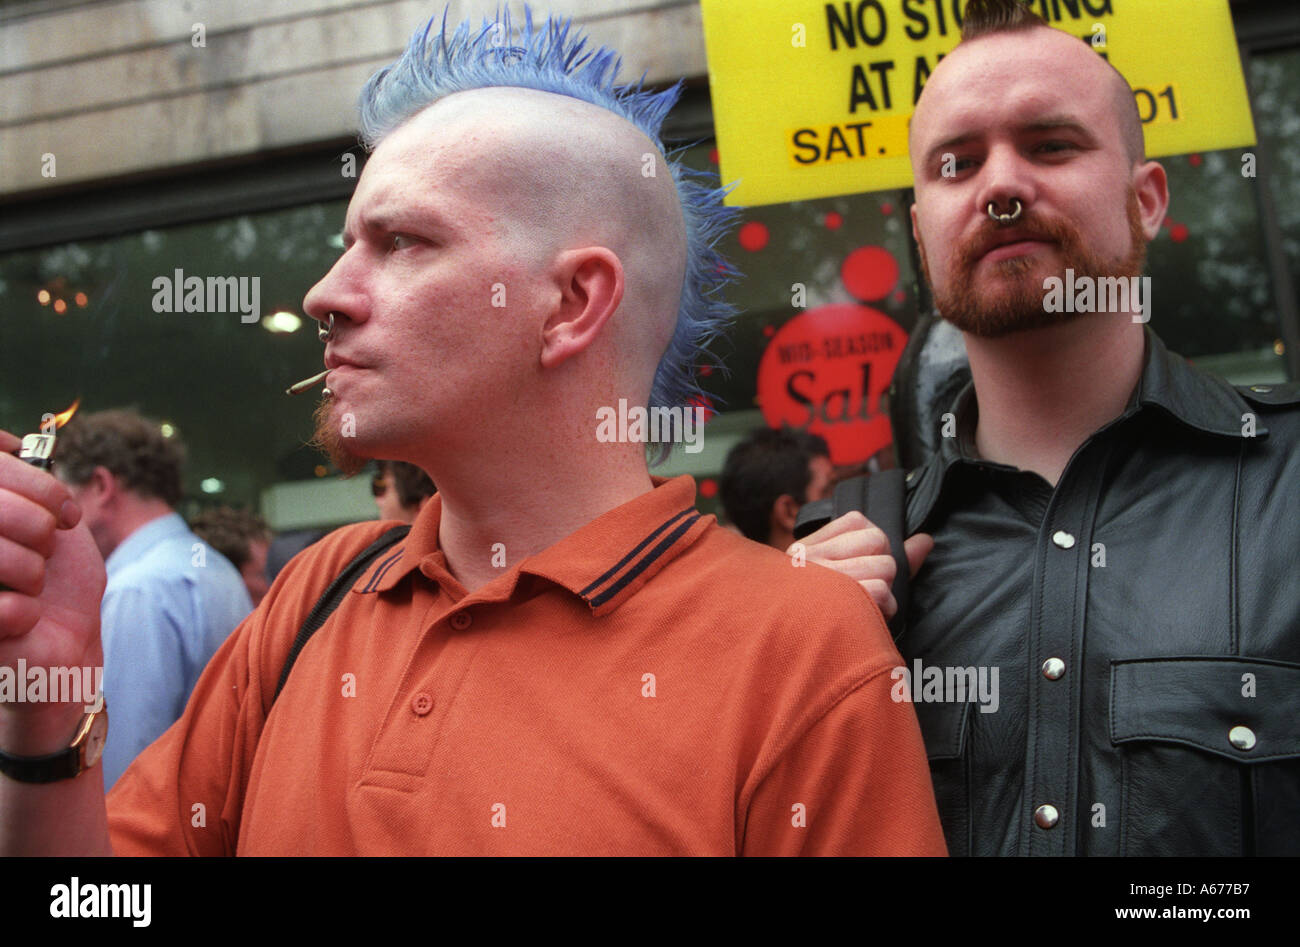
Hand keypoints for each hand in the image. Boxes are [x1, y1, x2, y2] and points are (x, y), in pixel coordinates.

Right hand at [0, 429, 105, 749]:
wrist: (67, 647)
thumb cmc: (61, 583)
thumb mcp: (55, 521)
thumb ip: (31, 480)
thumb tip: (7, 440)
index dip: (42, 488)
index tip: (64, 514)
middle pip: (2, 508)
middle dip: (42, 530)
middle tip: (46, 554)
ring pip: (1, 553)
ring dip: (33, 574)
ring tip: (30, 589)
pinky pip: (4, 606)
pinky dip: (25, 613)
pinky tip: (20, 622)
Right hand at [786, 510, 932, 620]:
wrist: (792, 653)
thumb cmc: (827, 621)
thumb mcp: (847, 579)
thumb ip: (889, 556)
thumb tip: (925, 540)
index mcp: (806, 549)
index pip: (858, 521)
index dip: (872, 545)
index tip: (859, 566)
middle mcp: (809, 557)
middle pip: (878, 540)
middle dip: (882, 569)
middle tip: (862, 592)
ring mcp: (821, 577)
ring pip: (885, 566)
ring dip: (884, 592)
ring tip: (863, 607)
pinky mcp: (835, 600)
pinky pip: (881, 591)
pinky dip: (883, 609)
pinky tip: (866, 620)